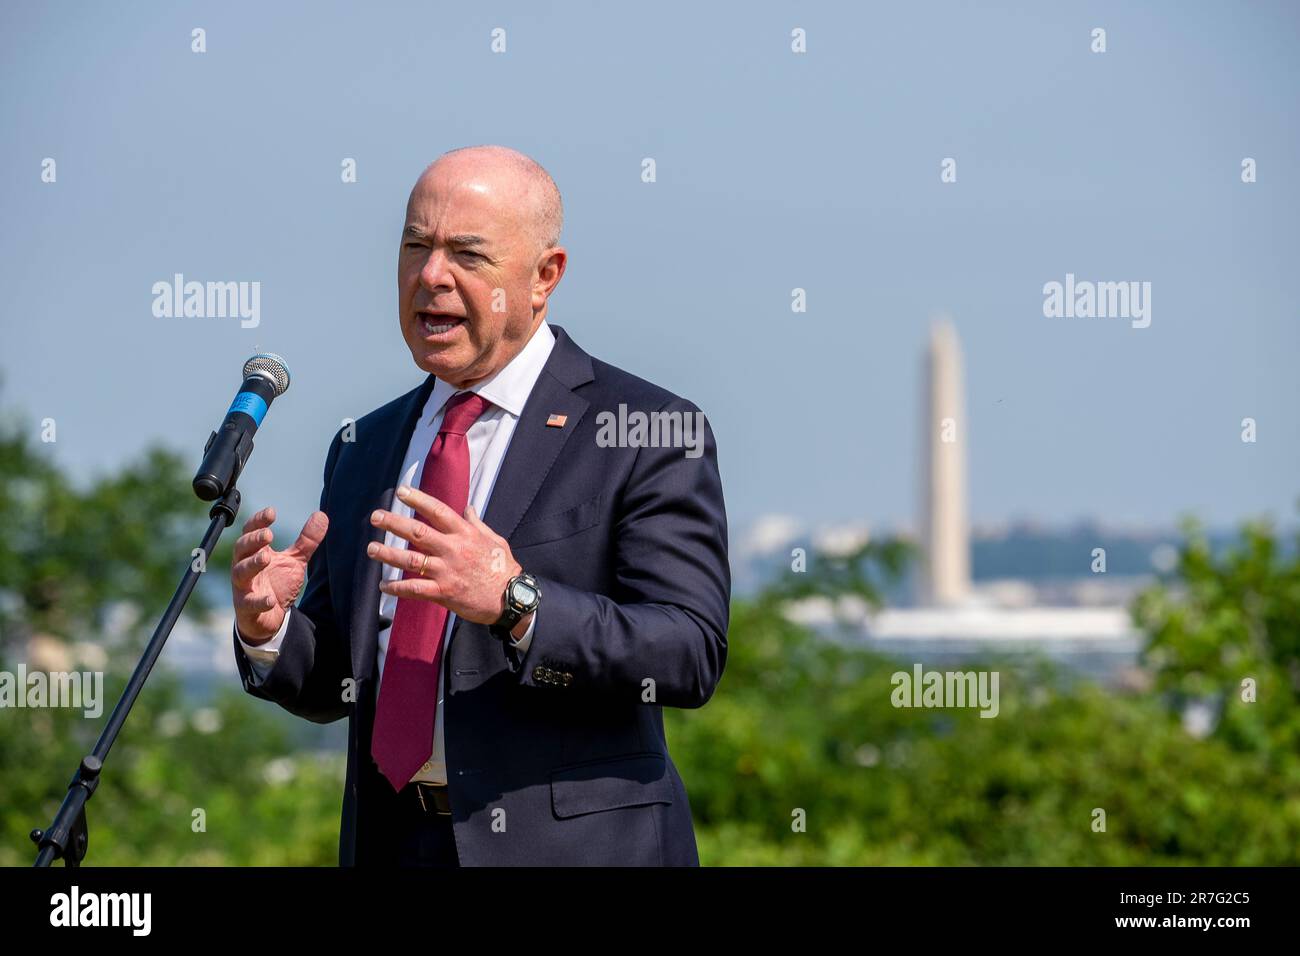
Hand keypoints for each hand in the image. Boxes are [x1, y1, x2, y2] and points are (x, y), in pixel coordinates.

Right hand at [231, 506, 328, 642]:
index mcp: (255, 553)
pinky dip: (258, 601)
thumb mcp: (294, 561)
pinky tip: (269, 599)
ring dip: (252, 564)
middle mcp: (245, 567)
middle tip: (268, 534)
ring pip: (240, 572)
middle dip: (253, 540)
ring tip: (266, 558)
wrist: (269, 617)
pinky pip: (249, 603)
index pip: (250, 531)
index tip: (271, 512)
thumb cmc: (277, 584)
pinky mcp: (246, 608)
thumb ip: (306, 541)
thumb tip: (321, 515)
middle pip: (241, 549)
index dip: (258, 521)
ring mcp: (244, 587)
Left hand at [366, 485, 519, 625]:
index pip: (437, 511)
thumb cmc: (504, 568)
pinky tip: (383, 585)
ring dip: (388, 554)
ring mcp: (447, 571)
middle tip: (376, 516)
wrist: (511, 598)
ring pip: (411, 560)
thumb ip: (477, 523)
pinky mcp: (444, 593)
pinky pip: (415, 590)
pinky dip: (397, 588)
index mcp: (465, 534)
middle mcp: (453, 549)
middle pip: (417, 532)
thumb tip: (468, 508)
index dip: (418, 499)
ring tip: (371, 548)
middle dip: (394, 523)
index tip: (401, 491)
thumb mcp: (494, 539)